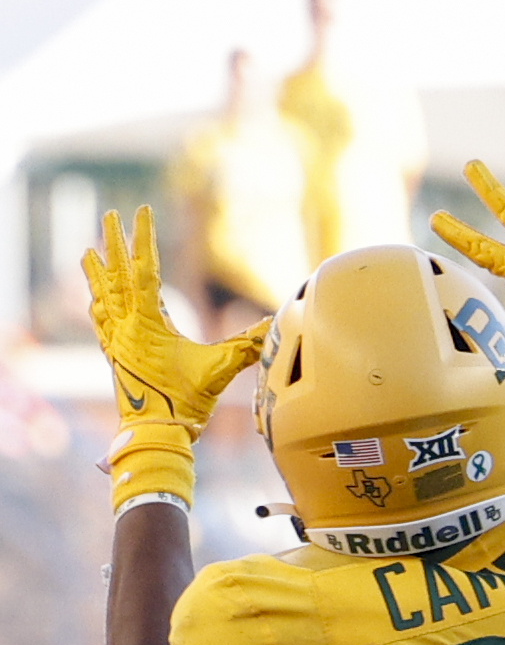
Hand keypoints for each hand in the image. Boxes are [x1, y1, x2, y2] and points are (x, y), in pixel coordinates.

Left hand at [82, 207, 268, 437]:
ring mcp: (116, 341)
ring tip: (87, 249)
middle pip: (117, 275)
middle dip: (114, 242)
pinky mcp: (114, 356)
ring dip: (96, 271)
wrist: (155, 433)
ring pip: (102, 295)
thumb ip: (247, 345)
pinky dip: (96, 302)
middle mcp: (125, 327)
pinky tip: (94, 297)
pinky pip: (100, 321)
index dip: (143, 238)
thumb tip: (277, 326)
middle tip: (109, 214)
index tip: (141, 212)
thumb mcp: (219, 369)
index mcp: (147, 323)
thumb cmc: (185, 402)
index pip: (145, 270)